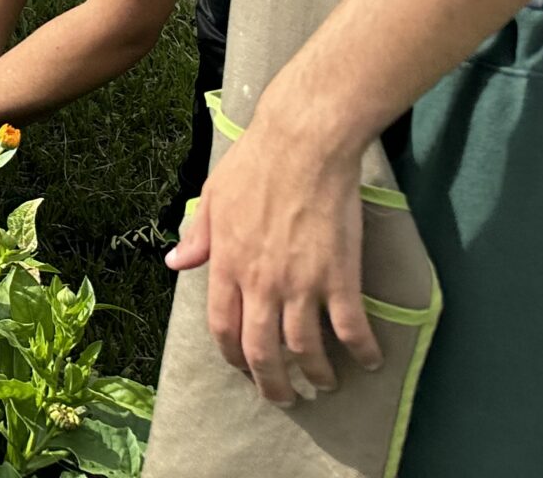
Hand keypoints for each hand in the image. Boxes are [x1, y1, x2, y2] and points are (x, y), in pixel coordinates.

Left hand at [170, 109, 385, 403]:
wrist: (303, 144)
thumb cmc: (255, 164)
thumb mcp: (212, 197)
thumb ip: (197, 236)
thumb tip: (174, 263)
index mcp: (227, 264)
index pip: (223, 326)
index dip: (232, 355)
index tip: (243, 368)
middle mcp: (261, 282)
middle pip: (262, 351)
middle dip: (272, 383)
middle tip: (284, 397)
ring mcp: (301, 283)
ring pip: (305, 348)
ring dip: (316, 374)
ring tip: (324, 384)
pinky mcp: (339, 276)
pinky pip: (351, 328)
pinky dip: (361, 352)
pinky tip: (368, 362)